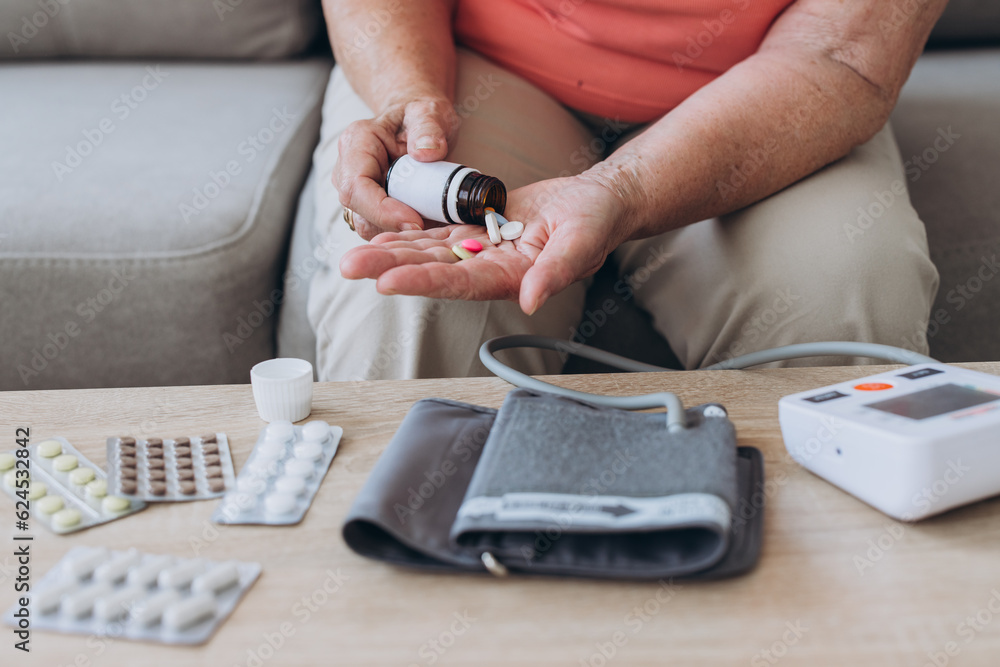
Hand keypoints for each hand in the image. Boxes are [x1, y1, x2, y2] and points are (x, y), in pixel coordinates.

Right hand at [334, 94, 458, 239]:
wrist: (416, 122)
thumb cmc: (420, 115)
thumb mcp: (430, 112)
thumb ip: (429, 128)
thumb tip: (427, 152)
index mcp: (357, 142)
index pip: (356, 187)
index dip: (383, 211)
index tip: (416, 221)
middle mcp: (347, 168)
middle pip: (359, 212)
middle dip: (394, 226)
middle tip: (432, 226)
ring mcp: (354, 190)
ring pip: (367, 226)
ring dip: (399, 232)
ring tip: (433, 222)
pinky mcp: (366, 205)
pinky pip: (379, 228)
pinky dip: (402, 232)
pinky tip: (426, 223)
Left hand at [340, 173, 632, 313]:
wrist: (601, 203)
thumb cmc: (598, 221)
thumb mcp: (582, 241)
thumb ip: (556, 272)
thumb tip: (530, 299)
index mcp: (515, 277)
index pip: (461, 282)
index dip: (424, 281)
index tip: (387, 282)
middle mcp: (491, 270)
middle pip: (433, 271)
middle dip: (390, 269)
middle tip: (348, 268)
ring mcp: (483, 253)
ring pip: (429, 255)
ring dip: (391, 255)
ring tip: (353, 257)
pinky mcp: (480, 233)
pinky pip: (439, 237)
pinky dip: (411, 238)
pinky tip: (383, 238)